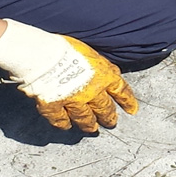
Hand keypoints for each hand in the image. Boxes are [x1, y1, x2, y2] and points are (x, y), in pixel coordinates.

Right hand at [0, 20, 138, 131]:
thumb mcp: (90, 53)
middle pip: (105, 109)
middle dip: (109, 117)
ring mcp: (73, 102)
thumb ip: (100, 67)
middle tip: (111, 122)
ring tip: (92, 129)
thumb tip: (109, 73)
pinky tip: (67, 126)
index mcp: (103, 75)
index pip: (121, 90)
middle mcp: (92, 91)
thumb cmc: (65, 47)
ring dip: (90, 125)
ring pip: (86, 119)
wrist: (42, 55)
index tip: (132, 110)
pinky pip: (62, 121)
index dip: (127, 101)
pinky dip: (65, 124)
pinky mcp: (55, 108)